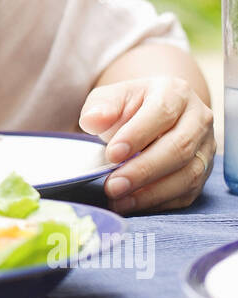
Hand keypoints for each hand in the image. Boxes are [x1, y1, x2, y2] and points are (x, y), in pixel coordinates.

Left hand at [79, 76, 215, 213]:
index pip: (162, 112)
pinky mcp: (203, 173)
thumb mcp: (111, 99)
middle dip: (143, 170)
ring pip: (188, 174)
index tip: (112, 154)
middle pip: (179, 147)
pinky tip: (133, 205)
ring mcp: (205, 148)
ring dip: (152, 192)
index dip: (138, 135)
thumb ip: (101, 107)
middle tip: (113, 186)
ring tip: (119, 200)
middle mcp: (198, 119)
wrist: (150, 118)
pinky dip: (159, 203)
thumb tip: (93, 120)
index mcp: (176, 93)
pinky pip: (187, 193)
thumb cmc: (129, 108)